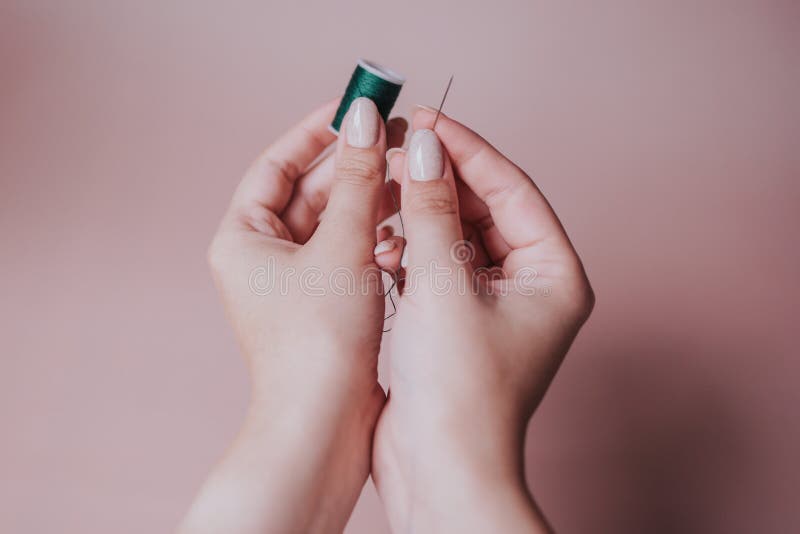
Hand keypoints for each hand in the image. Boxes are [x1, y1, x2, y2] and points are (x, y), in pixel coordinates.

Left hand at [178, 97, 405, 533]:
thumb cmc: (317, 345)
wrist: (324, 428)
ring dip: (371, 203)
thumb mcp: (341, 247)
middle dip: (355, 167)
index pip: (277, 164)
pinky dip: (375, 241)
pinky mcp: (325, 305)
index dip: (317, 132)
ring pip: (336, 224)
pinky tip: (403, 238)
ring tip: (410, 184)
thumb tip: (366, 117)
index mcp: (243, 239)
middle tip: (400, 141)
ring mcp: (294, 284)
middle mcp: (262, 259)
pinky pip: (349, 255)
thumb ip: (356, 178)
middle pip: (311, 192)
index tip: (359, 109)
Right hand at [372, 109, 593, 532]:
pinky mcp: (454, 322)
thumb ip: (431, 211)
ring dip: (418, 217)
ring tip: (381, 202)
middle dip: (438, 182)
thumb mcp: (443, 286)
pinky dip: (408, 252)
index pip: (511, 189)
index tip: (426, 120)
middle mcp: (529, 287)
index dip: (467, 150)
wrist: (439, 471)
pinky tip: (381, 248)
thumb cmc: (459, 393)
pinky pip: (434, 267)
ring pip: (454, 237)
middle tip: (395, 151)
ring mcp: (491, 305)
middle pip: (483, 209)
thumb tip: (422, 148)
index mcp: (553, 275)